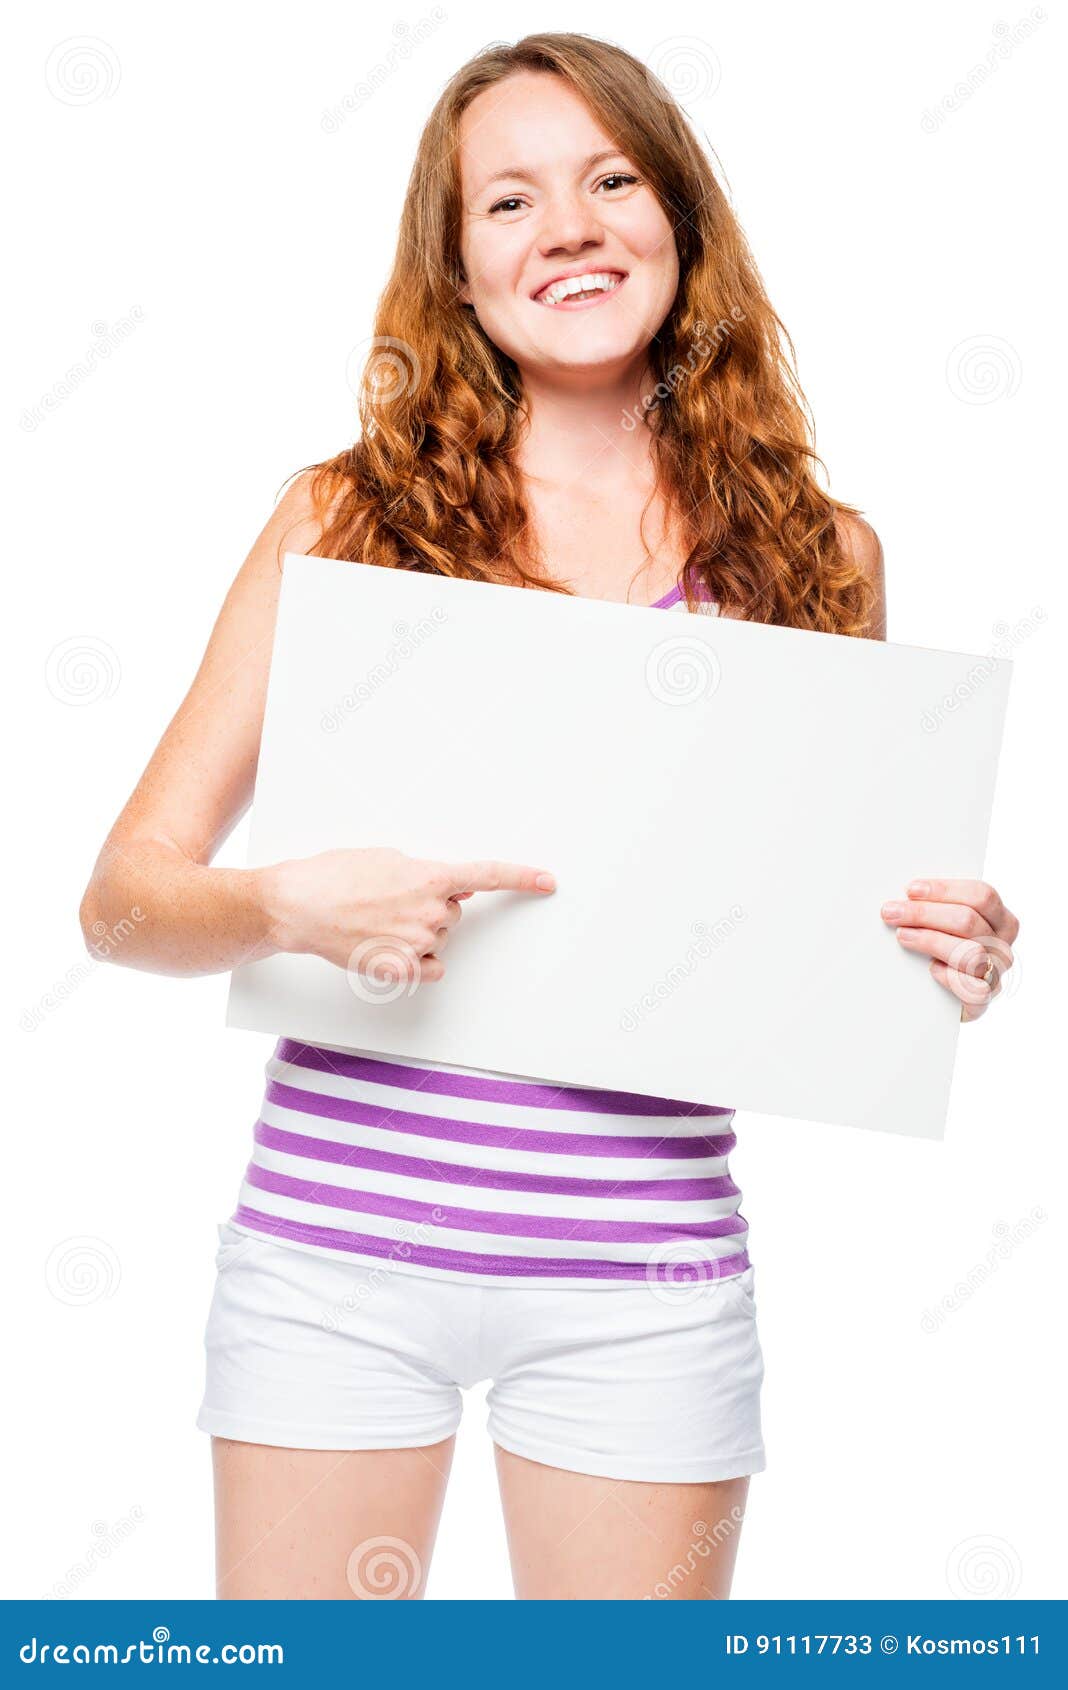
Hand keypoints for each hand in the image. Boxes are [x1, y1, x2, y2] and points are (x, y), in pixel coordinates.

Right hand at [260, 846, 555, 984]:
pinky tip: (388, 945)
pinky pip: (431, 967)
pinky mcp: (401, 969)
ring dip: (417, 931)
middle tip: (390, 899)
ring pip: (438, 939)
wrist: (298, 904)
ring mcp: (418, 943)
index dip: (521, 878)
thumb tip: (448, 886)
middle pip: (454, 912)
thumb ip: (425, 873)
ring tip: (377, 920)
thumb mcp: (387, 859)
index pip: (487, 876)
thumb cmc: (335, 875)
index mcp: (431, 878)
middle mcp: (431, 912)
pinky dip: (418, 960)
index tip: (547, 881)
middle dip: (431, 905)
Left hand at [880, 879, 1018, 1022]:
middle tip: (891, 912)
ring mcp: (995, 975)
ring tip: (903, 936)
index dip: (945, 890)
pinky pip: (970, 987)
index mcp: (1001, 920)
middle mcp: (1002, 946)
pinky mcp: (982, 1001)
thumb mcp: (948, 924)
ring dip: (931, 941)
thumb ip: (939, 907)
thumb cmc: (945, 951)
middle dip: (925, 913)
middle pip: (968, 921)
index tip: (911, 890)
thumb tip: (907, 894)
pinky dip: (948, 976)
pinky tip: (931, 969)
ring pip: (969, 952)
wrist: (944, 998)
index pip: (982, 895)